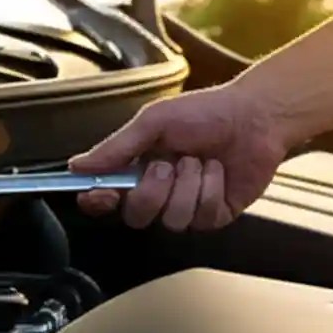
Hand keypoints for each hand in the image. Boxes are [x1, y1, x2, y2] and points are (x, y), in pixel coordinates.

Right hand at [67, 82, 288, 230]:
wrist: (254, 117)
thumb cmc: (206, 112)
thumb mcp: (154, 121)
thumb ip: (117, 147)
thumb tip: (78, 165)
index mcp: (139, 167)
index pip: (107, 197)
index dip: (100, 201)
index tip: (100, 194)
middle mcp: (160, 191)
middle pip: (137, 216)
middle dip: (152, 191)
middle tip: (167, 164)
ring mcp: (188, 206)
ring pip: (172, 220)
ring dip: (188, 186)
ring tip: (201, 161)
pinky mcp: (215, 215)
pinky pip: (203, 218)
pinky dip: (211, 189)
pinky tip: (219, 171)